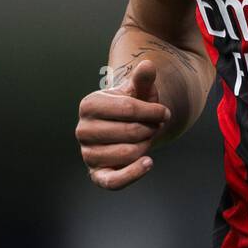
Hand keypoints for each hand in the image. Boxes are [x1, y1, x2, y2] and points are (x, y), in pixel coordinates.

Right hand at [76, 58, 170, 189]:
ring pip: (128, 153)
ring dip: (146, 146)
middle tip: (154, 126)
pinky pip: (113, 181)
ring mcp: (88, 154)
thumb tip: (148, 65)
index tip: (165, 112)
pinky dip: (133, 173)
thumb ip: (143, 78)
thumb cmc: (132, 106)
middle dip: (150, 129)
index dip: (153, 111)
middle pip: (131, 132)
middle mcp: (82, 130)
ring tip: (146, 139)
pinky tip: (148, 163)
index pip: (129, 108)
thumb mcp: (138, 90)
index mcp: (89, 104)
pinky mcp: (97, 175)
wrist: (125, 127)